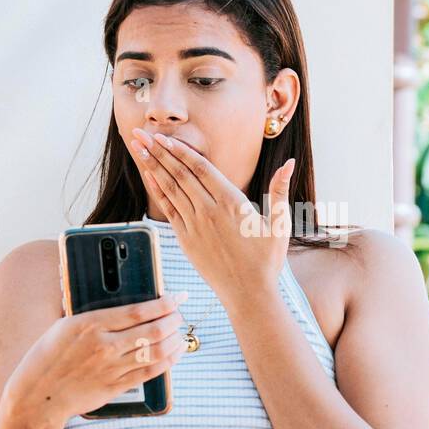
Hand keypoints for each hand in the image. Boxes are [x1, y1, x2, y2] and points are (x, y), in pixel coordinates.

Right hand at [3, 292, 188, 421]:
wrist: (37, 397)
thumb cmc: (46, 357)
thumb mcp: (64, 326)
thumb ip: (93, 317)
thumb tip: (121, 305)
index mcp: (90, 324)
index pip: (138, 311)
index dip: (164, 303)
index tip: (177, 297)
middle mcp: (104, 346)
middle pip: (153, 330)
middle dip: (174, 320)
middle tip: (180, 315)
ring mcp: (112, 368)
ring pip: (157, 351)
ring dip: (175, 341)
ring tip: (180, 334)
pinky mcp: (116, 387)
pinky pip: (151, 372)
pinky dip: (168, 361)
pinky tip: (174, 354)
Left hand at [129, 126, 294, 308]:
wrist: (249, 295)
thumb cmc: (267, 261)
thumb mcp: (280, 224)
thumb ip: (280, 191)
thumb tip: (290, 163)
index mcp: (231, 202)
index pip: (201, 168)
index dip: (181, 150)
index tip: (165, 136)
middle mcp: (209, 211)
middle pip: (179, 173)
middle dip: (158, 151)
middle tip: (140, 133)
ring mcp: (195, 226)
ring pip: (170, 188)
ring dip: (152, 166)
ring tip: (138, 147)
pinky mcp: (186, 241)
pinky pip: (168, 210)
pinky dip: (157, 191)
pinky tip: (148, 177)